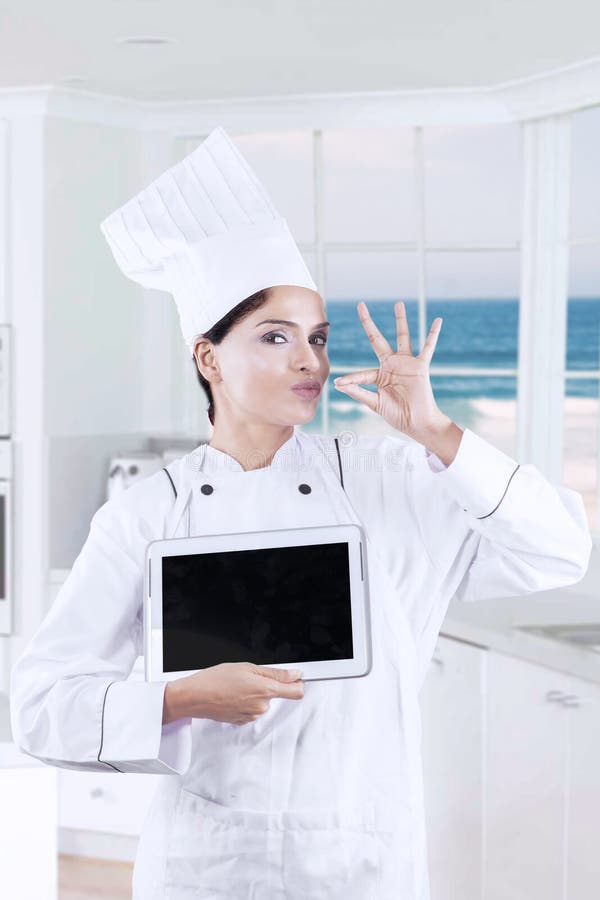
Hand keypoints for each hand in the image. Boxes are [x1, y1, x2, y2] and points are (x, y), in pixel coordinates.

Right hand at [163, 662, 303, 725]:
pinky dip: (246, 702)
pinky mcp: (243, 721)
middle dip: (267, 685)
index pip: (296, 692)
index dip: (298, 683)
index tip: (298, 678)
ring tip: (237, 686)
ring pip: (263, 702)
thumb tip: (294, 675)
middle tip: (250, 677)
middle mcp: (262, 706)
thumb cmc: (215, 679)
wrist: (194, 697)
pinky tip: (232, 696)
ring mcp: (252, 716)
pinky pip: (252, 709)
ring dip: (255, 694)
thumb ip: (274, 673)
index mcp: (265, 690)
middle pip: (276, 694)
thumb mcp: (247, 667)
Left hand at [334, 300, 447, 439]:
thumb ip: (358, 392)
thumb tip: (338, 383)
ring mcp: (406, 363)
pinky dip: (433, 334)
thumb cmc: (397, 415)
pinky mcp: (420, 366)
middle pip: (377, 339)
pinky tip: (438, 321)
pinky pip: (428, 348)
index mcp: (380, 374)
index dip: (351, 379)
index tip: (339, 382)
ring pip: (403, 336)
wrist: (416, 423)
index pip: (362, 372)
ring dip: (400, 320)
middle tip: (361, 305)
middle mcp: (392, 364)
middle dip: (368, 323)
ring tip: (398, 303)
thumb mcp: (374, 403)